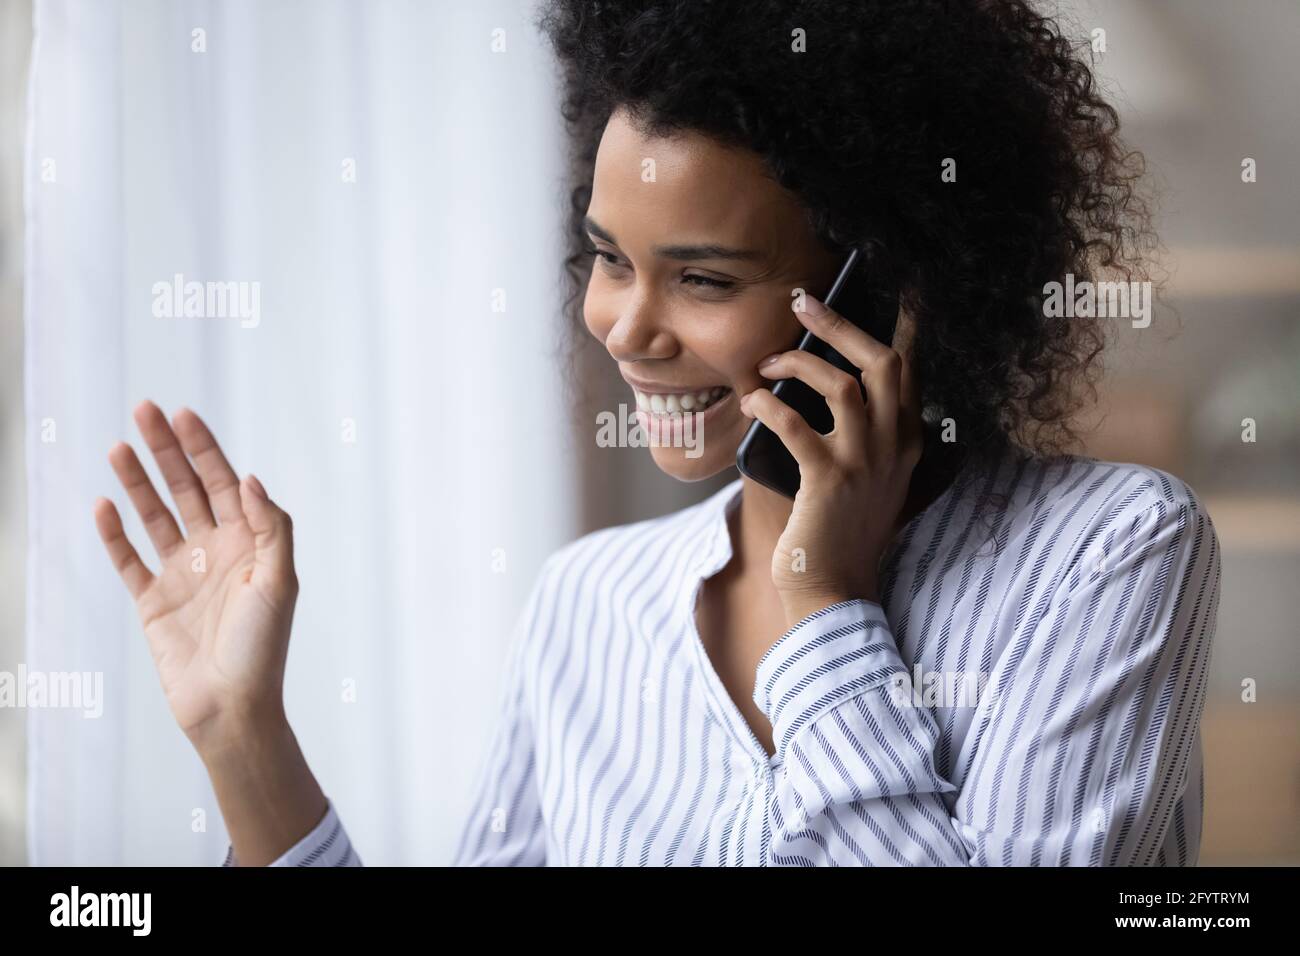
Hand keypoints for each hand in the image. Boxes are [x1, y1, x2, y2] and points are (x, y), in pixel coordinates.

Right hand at [93, 401, 298, 751]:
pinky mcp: (153, 602)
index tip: (183, 415)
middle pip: (186, 489)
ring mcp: (183, 574)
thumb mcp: (280, 581)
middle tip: (143, 411)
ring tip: (118, 446)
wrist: (232, 708)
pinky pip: (129, 559)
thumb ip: (271, 527)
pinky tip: (103, 504)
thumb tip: (250, 478)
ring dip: (138, 482)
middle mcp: (216, 551)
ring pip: (155, 516)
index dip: (204, 449)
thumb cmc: (264, 647)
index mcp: (250, 543)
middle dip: (167, 450)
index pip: (224, 483)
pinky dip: (115, 533)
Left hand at [739, 293, 923, 628]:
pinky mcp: (828, 481)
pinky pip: (797, 425)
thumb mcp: (868, 476)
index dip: (902, 323)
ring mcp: (865, 463)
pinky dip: (770, 405)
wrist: (834, 589)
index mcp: (907, 440)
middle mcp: (894, 445)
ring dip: (799, 363)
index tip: (892, 285)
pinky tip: (753, 401)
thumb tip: (829, 381)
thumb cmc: (840, 529)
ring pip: (842, 384)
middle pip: (881, 361)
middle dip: (840, 324)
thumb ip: (863, 433)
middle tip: (803, 303)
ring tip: (768, 365)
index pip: (911, 368)